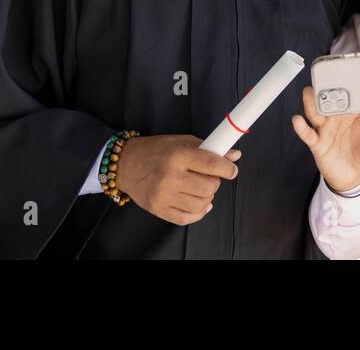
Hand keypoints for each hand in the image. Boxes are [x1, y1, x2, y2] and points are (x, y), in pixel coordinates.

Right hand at [114, 134, 240, 224]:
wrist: (124, 164)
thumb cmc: (155, 150)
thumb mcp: (181, 142)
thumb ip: (208, 148)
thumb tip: (234, 156)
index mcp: (178, 155)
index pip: (212, 164)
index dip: (228, 169)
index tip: (232, 170)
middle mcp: (170, 176)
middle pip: (209, 186)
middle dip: (215, 182)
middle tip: (209, 177)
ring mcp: (163, 195)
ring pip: (201, 204)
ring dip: (207, 197)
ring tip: (200, 188)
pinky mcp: (158, 209)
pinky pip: (186, 218)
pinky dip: (197, 212)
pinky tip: (197, 203)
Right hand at [291, 86, 359, 192]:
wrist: (356, 174)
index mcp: (351, 111)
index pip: (348, 93)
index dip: (348, 84)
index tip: (348, 71)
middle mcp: (336, 116)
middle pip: (328, 99)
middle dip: (327, 88)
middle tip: (326, 77)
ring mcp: (325, 128)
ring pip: (315, 112)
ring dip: (310, 102)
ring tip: (309, 92)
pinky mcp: (317, 143)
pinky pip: (307, 134)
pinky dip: (301, 127)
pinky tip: (298, 120)